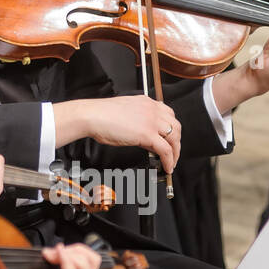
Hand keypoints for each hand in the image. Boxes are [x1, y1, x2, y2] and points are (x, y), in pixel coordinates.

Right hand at [57, 95, 180, 172]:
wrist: (92, 116)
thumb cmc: (101, 115)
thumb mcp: (126, 113)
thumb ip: (139, 121)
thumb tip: (147, 138)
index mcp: (146, 102)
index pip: (169, 114)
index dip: (171, 128)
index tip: (169, 138)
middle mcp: (152, 110)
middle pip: (176, 126)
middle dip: (176, 141)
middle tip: (173, 152)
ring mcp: (151, 122)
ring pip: (174, 138)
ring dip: (175, 152)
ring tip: (171, 162)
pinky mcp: (148, 135)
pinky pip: (166, 150)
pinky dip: (169, 161)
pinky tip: (167, 167)